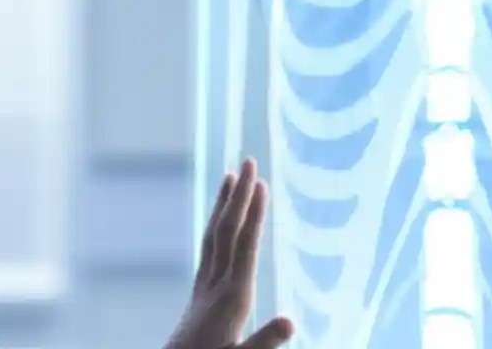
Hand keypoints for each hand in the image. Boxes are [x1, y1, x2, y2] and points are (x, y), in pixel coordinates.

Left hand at [164, 158, 293, 348]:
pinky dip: (217, 226)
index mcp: (232, 299)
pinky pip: (208, 248)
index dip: (254, 215)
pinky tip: (220, 220)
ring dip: (224, 204)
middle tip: (250, 160)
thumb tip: (292, 322)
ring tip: (231, 175)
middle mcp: (215, 285)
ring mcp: (204, 287)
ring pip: (213, 236)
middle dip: (240, 196)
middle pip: (227, 231)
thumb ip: (265, 342)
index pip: (245, 247)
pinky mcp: (200, 293)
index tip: (262, 184)